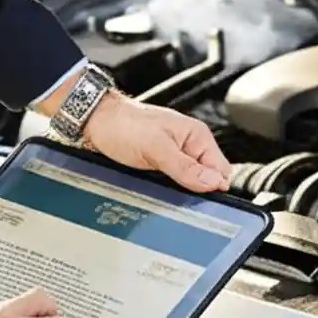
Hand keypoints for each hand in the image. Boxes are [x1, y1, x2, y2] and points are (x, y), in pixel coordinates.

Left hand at [84, 91, 231, 191]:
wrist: (95, 123)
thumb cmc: (123, 125)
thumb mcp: (156, 148)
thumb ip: (186, 167)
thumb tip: (213, 183)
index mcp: (197, 136)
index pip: (221, 169)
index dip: (212, 185)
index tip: (197, 194)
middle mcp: (190, 146)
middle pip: (207, 179)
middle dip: (196, 189)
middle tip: (174, 188)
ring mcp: (176, 157)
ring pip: (190, 183)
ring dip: (180, 190)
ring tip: (161, 185)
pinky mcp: (163, 166)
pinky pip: (175, 183)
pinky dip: (168, 188)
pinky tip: (156, 186)